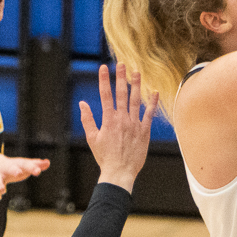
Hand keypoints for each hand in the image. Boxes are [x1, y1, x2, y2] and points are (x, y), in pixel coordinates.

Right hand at [0, 154, 49, 203]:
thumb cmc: (13, 166)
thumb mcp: (24, 165)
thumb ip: (36, 164)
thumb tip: (48, 162)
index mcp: (16, 164)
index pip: (25, 165)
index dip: (32, 168)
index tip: (38, 171)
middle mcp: (6, 168)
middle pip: (10, 168)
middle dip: (14, 170)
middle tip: (19, 173)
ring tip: (2, 190)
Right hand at [80, 62, 156, 192]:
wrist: (120, 172)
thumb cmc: (105, 157)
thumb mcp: (92, 138)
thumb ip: (87, 119)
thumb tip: (82, 104)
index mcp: (108, 120)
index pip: (105, 95)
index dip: (104, 80)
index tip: (103, 68)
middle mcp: (122, 119)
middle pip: (121, 94)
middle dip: (121, 77)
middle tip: (122, 64)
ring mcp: (135, 124)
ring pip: (136, 101)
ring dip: (136, 85)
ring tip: (137, 72)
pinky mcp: (145, 131)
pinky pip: (149, 114)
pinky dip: (152, 103)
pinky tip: (154, 92)